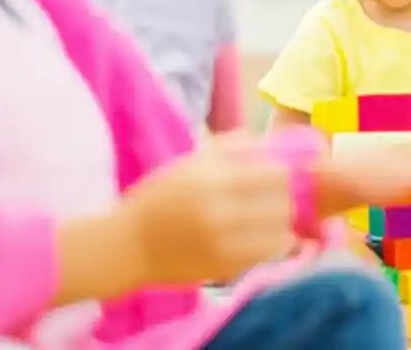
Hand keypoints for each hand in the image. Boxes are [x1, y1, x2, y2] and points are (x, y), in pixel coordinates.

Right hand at [117, 132, 294, 285]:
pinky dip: (271, 244)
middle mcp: (221, 214)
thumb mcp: (190, 163)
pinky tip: (260, 236)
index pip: (275, 175)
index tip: (272, 175)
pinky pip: (266, 255)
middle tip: (273, 197)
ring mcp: (224, 245)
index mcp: (212, 182)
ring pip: (280, 232)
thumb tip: (268, 142)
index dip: (279, 173)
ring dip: (280, 223)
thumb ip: (231, 148)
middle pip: (282, 204)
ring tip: (269, 218)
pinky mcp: (225, 268)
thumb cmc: (160, 197)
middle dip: (282, 198)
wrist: (128, 245)